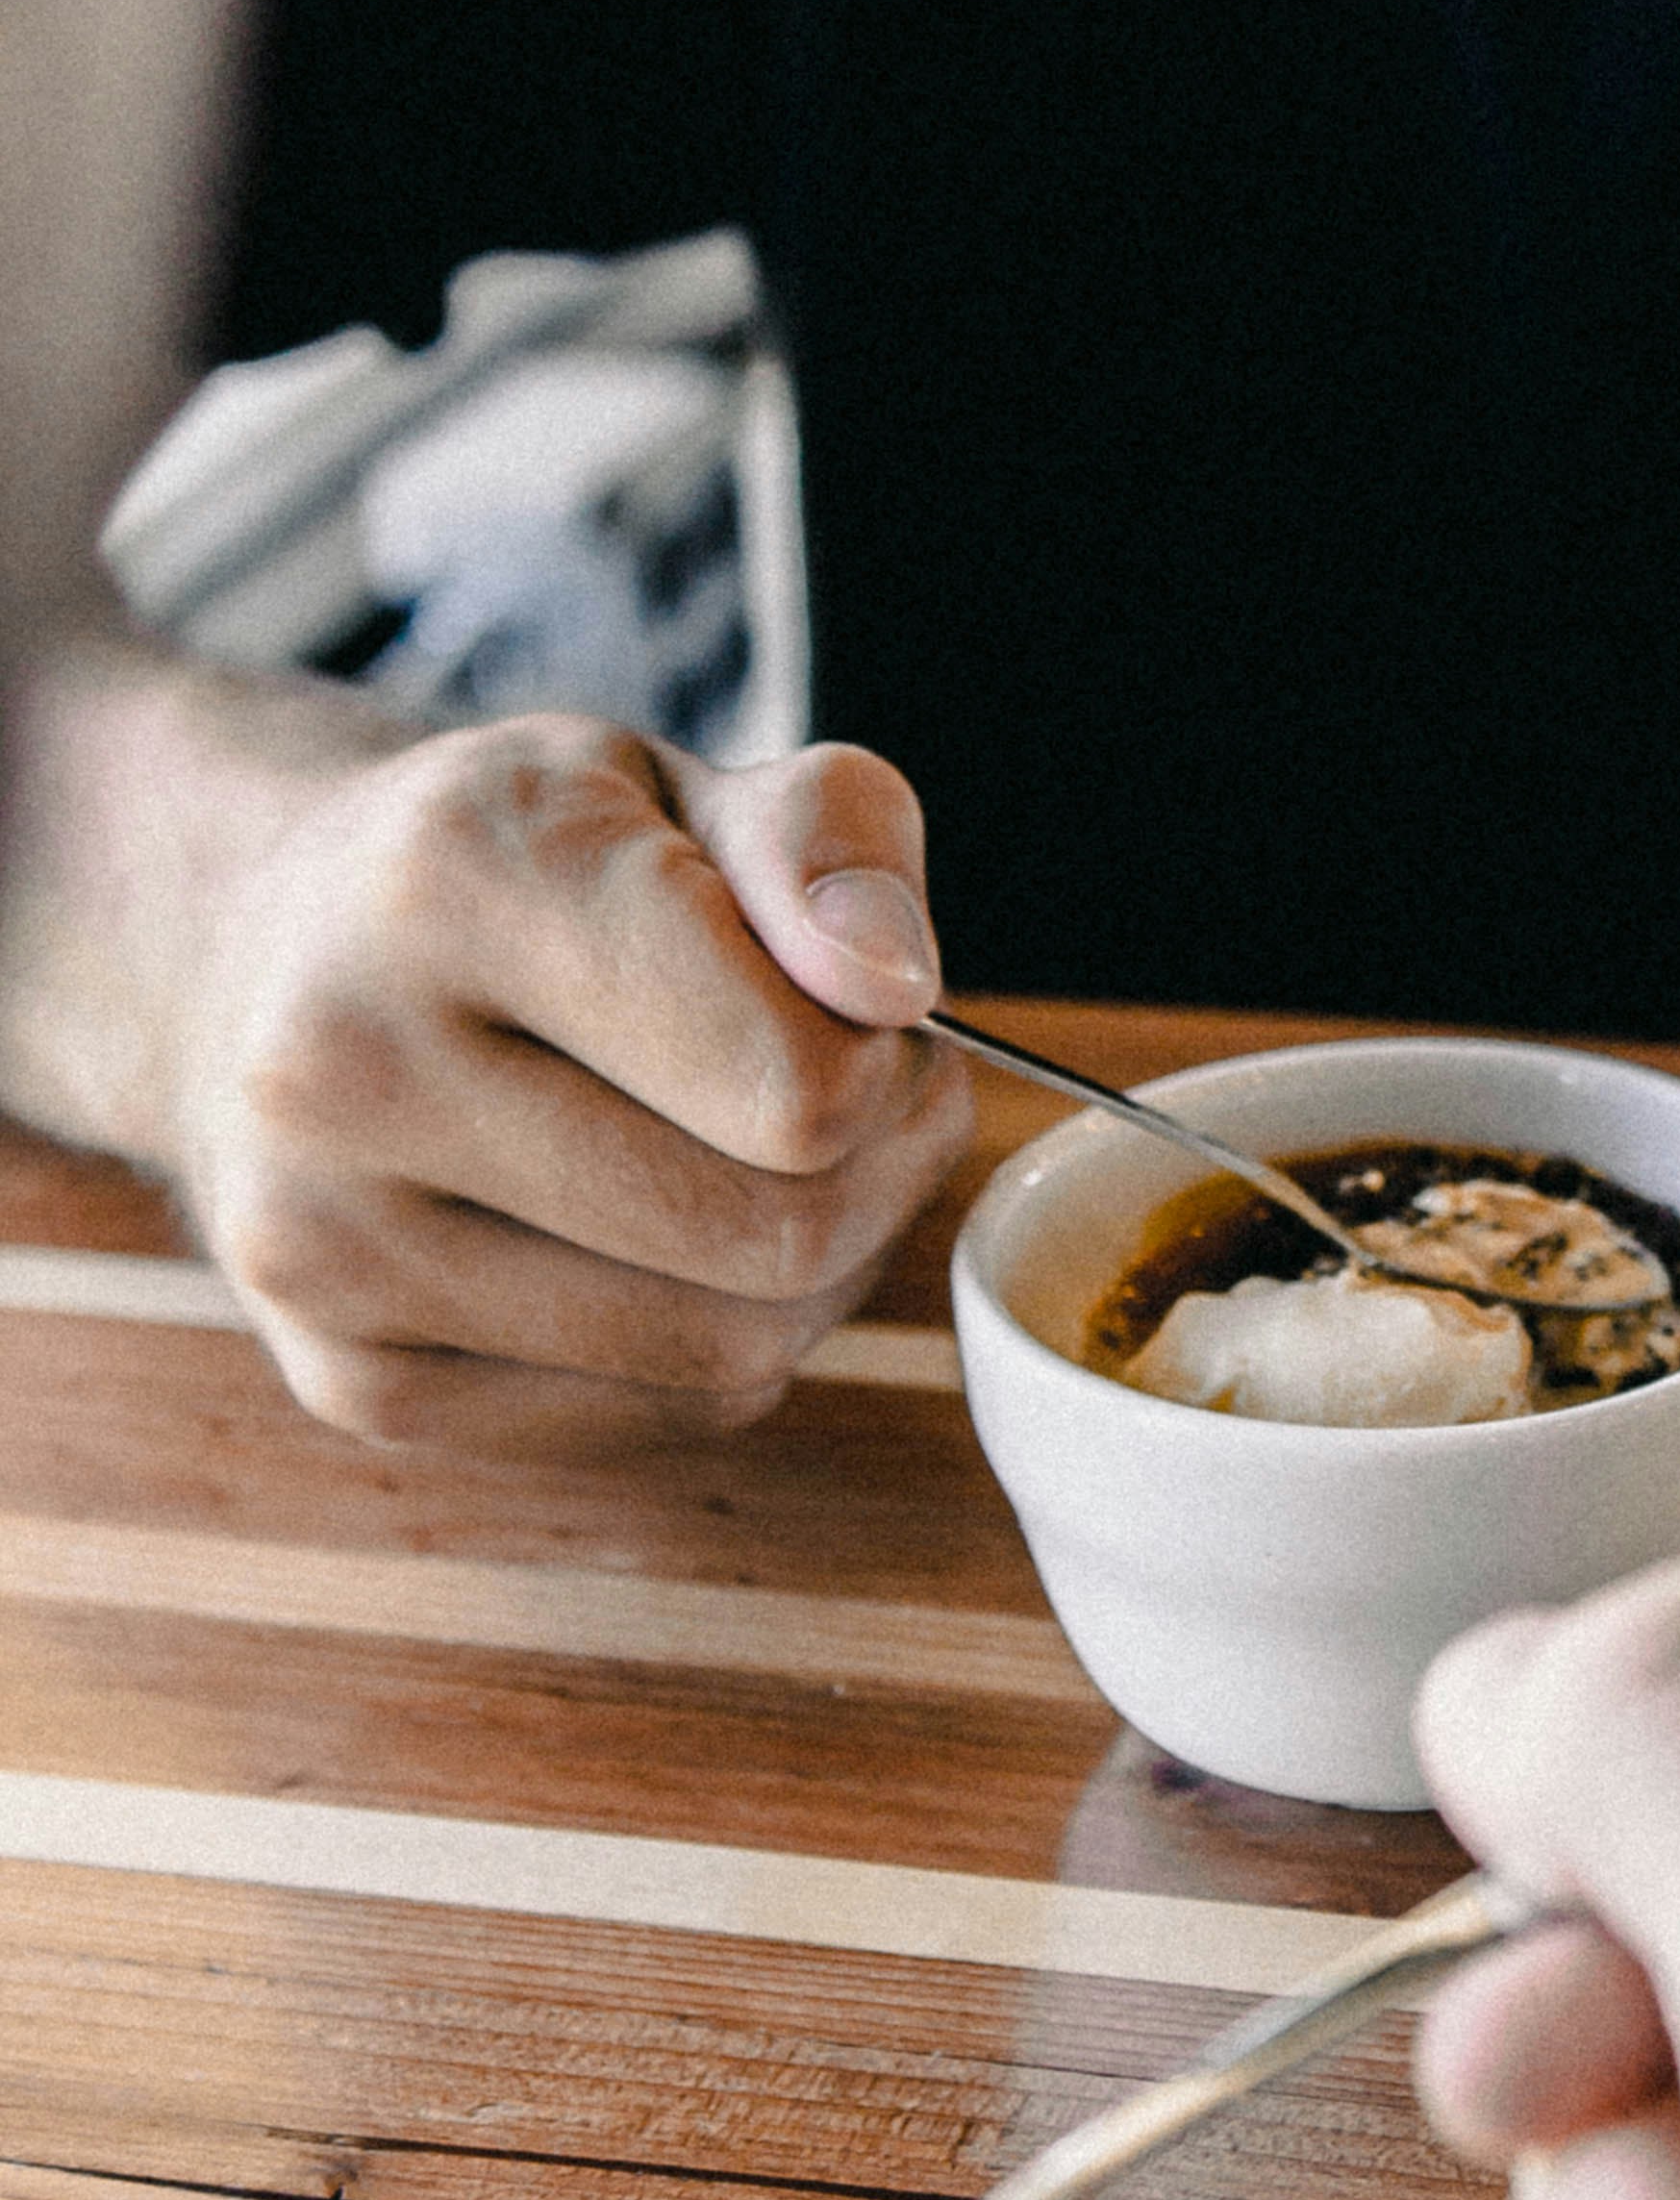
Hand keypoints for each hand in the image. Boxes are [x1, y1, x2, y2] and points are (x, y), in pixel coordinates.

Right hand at [162, 708, 970, 1456]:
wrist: (264, 963)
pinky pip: (664, 1419)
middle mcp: (346, 1067)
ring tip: (770, 1165)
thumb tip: (895, 987)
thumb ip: (824, 841)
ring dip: (819, 1273)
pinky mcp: (350, 1380)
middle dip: (876, 1174)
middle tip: (853, 1100)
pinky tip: (672, 1243)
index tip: (863, 1015)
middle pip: (778, 1234)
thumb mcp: (680, 781)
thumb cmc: (515, 869)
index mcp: (449, 880)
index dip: (889, 1062)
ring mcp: (325, 1245)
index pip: (794, 1086)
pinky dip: (722, 1347)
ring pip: (732, 1353)